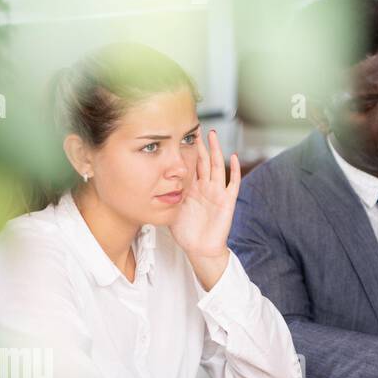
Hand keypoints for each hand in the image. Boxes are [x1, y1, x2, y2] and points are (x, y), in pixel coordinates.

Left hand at [169, 129, 240, 289]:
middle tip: (197, 128)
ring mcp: (217, 193)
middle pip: (204, 161)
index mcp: (191, 189)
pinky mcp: (227, 201)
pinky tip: (234, 157)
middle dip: (201, 145)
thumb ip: (163, 196)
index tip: (182, 135)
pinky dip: (235, 170)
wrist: (200, 248)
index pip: (190, 165)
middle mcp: (205, 187)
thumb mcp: (170, 209)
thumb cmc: (186, 232)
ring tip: (213, 136)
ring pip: (217, 166)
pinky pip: (233, 183)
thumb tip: (142, 185)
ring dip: (216, 151)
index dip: (187, 151)